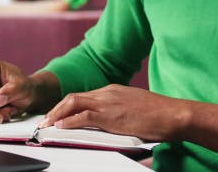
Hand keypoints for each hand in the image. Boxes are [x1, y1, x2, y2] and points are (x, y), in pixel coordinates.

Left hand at [40, 84, 186, 141]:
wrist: (172, 114)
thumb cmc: (159, 114)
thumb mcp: (134, 107)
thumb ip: (119, 110)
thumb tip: (112, 120)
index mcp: (112, 90)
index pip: (83, 96)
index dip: (66, 106)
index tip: (57, 115)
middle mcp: (107, 93)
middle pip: (73, 97)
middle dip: (56, 109)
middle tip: (45, 121)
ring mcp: (109, 102)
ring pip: (74, 103)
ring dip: (57, 114)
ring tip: (47, 125)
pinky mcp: (111, 115)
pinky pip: (84, 116)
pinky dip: (69, 121)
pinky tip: (61, 127)